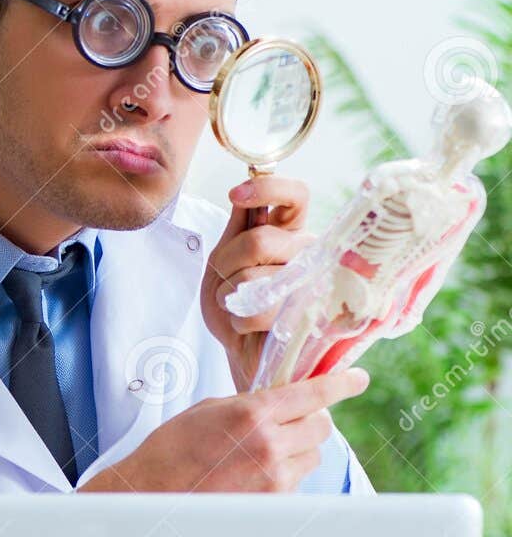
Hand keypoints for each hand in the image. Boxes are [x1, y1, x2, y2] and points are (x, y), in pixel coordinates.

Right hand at [79, 367, 369, 495]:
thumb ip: (250, 404)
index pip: (313, 393)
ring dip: (297, 448)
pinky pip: (296, 479)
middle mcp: (269, 444)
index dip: (341, 384)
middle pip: (321, 426)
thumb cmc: (170, 448)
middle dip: (310, 419)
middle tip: (290, 420)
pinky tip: (250, 473)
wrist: (150, 492)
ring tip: (260, 452)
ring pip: (312, 455)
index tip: (357, 379)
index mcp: (251, 412)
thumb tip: (283, 403)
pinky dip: (283, 472)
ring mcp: (274, 477)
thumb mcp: (208, 410)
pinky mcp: (273, 501)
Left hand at [201, 174, 315, 390]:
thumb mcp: (225, 259)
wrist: (241, 348)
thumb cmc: (233, 301)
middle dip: (227, 261)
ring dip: (231, 294)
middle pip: (260, 240)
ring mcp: (311, 285)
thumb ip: (238, 228)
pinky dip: (240, 318)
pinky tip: (246, 324)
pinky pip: (261, 310)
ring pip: (255, 277)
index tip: (236, 195)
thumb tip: (243, 191)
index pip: (296, 196)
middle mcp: (307, 253)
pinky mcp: (307, 320)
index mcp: (288, 232)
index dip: (269, 188)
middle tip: (229, 279)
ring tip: (239, 305)